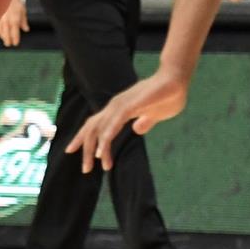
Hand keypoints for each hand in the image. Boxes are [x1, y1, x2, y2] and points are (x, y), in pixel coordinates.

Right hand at [0, 0, 28, 46]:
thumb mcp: (22, 10)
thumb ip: (24, 21)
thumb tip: (26, 29)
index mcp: (14, 20)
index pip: (15, 34)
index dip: (15, 39)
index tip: (15, 43)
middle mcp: (6, 22)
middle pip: (6, 35)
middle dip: (7, 40)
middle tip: (8, 44)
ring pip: (0, 32)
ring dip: (2, 36)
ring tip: (4, 38)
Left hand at [66, 70, 189, 172]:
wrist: (178, 79)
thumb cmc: (168, 95)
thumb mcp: (155, 115)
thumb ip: (145, 122)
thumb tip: (137, 129)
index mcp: (119, 109)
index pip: (94, 124)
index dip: (82, 138)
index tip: (72, 151)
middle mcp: (116, 106)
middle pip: (92, 128)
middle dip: (85, 149)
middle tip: (85, 169)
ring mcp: (122, 104)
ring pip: (100, 128)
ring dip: (95, 147)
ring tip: (93, 165)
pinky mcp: (132, 104)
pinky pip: (114, 122)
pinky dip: (106, 136)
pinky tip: (102, 149)